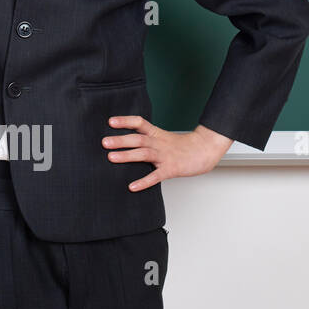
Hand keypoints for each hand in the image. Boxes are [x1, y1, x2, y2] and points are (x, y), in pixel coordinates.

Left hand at [103, 117, 232, 190]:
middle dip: (120, 140)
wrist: (204, 150)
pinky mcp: (171, 169)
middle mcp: (159, 143)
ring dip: (127, 155)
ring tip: (111, 157)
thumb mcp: (162, 137)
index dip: (125, 121)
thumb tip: (123, 140)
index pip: (139, 123)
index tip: (110, 121)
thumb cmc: (181, 145)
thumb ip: (146, 137)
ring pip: (144, 154)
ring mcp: (165, 156)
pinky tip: (132, 186)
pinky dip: (144, 181)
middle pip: (138, 139)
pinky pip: (156, 176)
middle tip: (104, 142)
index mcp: (156, 134)